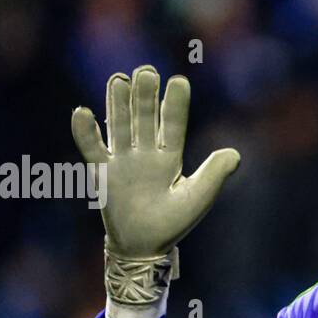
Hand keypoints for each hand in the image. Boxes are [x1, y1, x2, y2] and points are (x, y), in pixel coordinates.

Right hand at [71, 65, 238, 260]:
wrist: (144, 246)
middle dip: (145, 96)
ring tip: (119, 79)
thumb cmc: (173, 223)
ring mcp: (122, 160)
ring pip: (119, 125)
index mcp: (170, 157)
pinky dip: (86, 132)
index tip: (179, 81)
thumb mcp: (197, 198)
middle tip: (146, 71)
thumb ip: (214, 175)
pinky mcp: (102, 172)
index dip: (175, 105)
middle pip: (144, 118)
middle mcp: (146, 153)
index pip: (173, 125)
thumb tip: (235, 154)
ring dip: (118, 104)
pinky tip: (82, 112)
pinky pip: (91, 148)